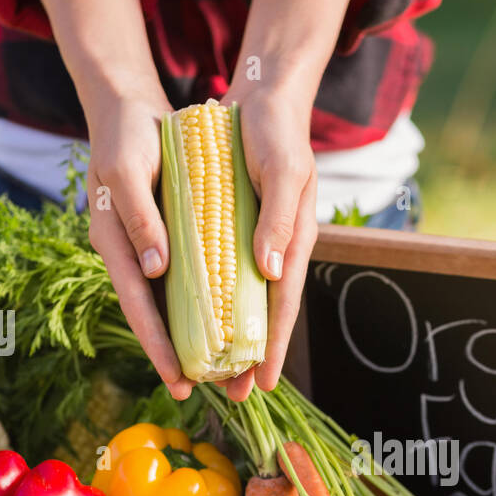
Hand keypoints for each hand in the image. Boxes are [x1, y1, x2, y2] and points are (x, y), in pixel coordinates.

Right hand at [86, 82, 193, 399]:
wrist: (131, 110)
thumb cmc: (128, 136)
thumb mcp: (130, 170)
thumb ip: (140, 218)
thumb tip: (156, 269)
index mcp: (114, 244)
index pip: (137, 305)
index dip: (156, 345)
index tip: (176, 378)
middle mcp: (131, 254)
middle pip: (154, 315)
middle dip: (174, 356)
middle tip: (198, 392)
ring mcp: (149, 249)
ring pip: (170, 303)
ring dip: (191, 337)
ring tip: (215, 371)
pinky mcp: (168, 239)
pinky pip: (183, 281)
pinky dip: (201, 305)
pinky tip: (222, 325)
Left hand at [222, 78, 317, 396]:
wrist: (263, 100)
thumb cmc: (277, 132)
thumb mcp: (283, 170)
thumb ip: (280, 220)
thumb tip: (271, 273)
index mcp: (294, 241)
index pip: (283, 304)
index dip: (275, 346)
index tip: (265, 384)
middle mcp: (276, 249)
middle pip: (263, 314)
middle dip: (252, 357)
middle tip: (236, 395)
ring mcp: (256, 242)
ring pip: (243, 301)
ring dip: (232, 338)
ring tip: (217, 374)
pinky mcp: (235, 229)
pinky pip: (225, 275)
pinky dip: (217, 303)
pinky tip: (201, 323)